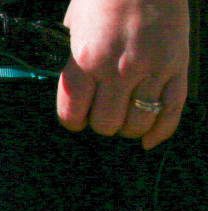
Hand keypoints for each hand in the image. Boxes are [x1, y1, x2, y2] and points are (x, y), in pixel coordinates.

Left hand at [59, 0, 191, 148]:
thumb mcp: (75, 28)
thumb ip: (75, 61)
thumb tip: (76, 91)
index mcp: (87, 59)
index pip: (73, 113)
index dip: (73, 121)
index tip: (77, 118)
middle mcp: (119, 69)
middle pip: (106, 124)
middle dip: (102, 124)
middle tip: (104, 113)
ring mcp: (152, 69)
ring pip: (138, 122)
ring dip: (129, 127)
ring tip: (125, 117)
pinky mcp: (178, 66)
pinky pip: (172, 110)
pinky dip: (161, 130)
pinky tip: (149, 140)